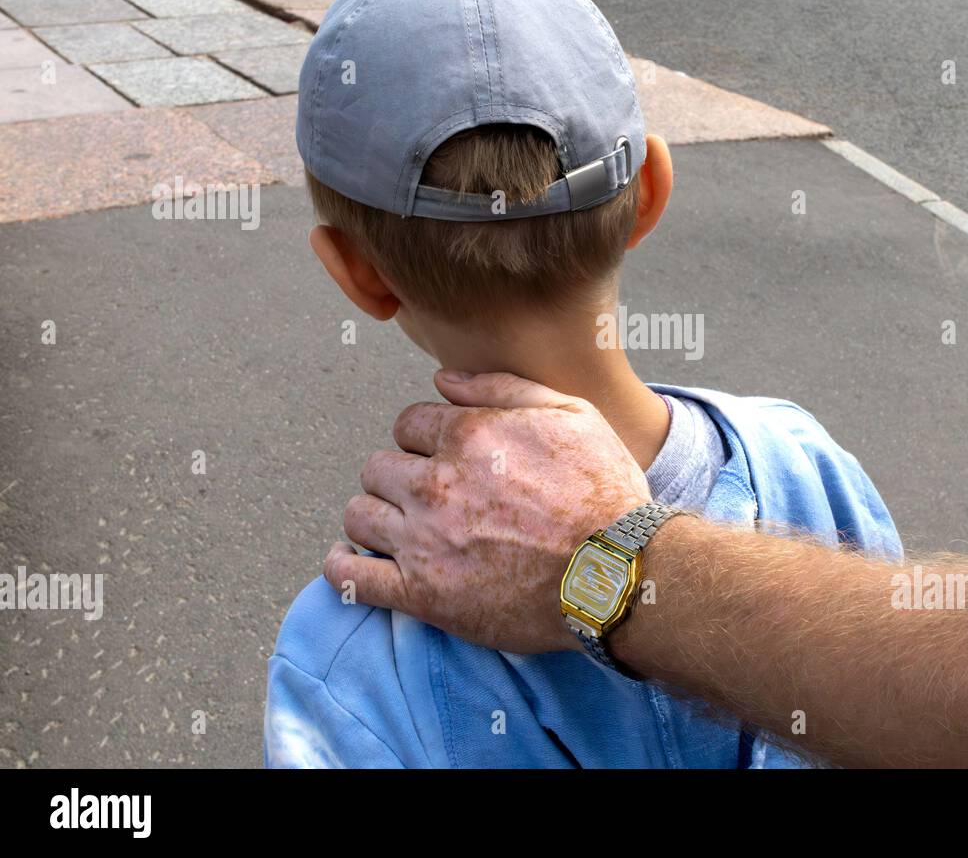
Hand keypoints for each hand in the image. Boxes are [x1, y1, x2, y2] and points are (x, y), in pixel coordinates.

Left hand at [323, 370, 650, 652]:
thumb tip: (442, 379)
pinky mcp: (422, 594)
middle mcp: (437, 484)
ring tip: (399, 526)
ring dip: (375, 515)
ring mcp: (424, 541)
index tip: (445, 458)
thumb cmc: (605, 492)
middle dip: (399, 475)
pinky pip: (350, 578)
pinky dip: (342, 566)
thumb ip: (503, 388)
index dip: (426, 438)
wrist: (618, 573)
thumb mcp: (573, 415)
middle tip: (429, 494)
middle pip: (377, 467)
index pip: (408, 424)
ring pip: (358, 514)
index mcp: (470, 436)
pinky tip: (351, 559)